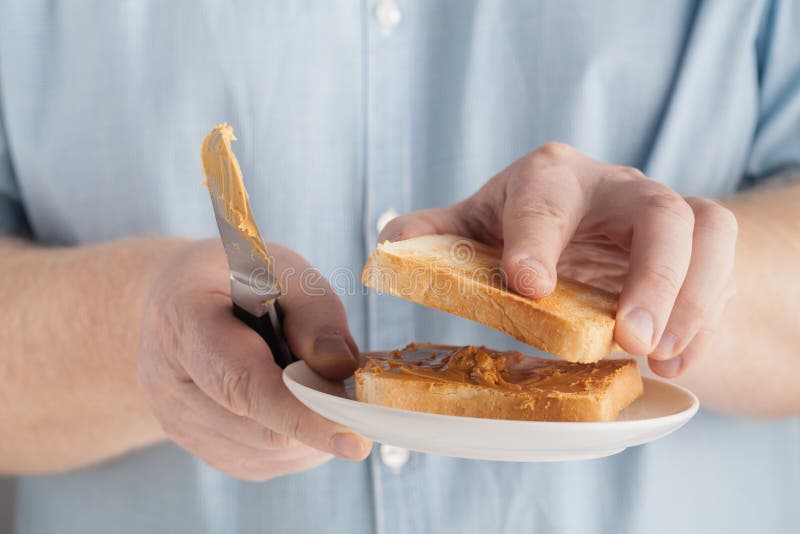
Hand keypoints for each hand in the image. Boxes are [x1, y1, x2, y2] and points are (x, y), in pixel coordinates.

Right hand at [138, 240, 370, 480]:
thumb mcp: (279, 265)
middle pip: (261, 427)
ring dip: (311, 430)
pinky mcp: (200, 448)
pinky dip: (297, 440)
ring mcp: (179, 423)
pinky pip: (264, 461)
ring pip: (269, 452)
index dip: (298, 414)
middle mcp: (166, 383)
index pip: (240, 381)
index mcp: (182, 320)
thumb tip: (341, 367)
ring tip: (315, 379)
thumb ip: (315, 309)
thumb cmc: (233, 276)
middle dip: (320, 415)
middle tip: (356, 388)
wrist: (175, 302)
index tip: (352, 439)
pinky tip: (297, 400)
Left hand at [380, 143, 736, 376]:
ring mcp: (663, 211)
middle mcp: (613, 187)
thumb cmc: (526, 234)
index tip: (527, 286)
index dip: (536, 239)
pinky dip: (706, 317)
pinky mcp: (701, 242)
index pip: (545, 197)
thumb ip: (433, 238)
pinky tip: (676, 362)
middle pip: (653, 208)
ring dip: (688, 298)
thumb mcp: (475, 232)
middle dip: (649, 273)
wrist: (595, 238)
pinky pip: (722, 266)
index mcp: (549, 178)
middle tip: (627, 337)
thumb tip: (387, 246)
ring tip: (658, 355)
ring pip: (704, 232)